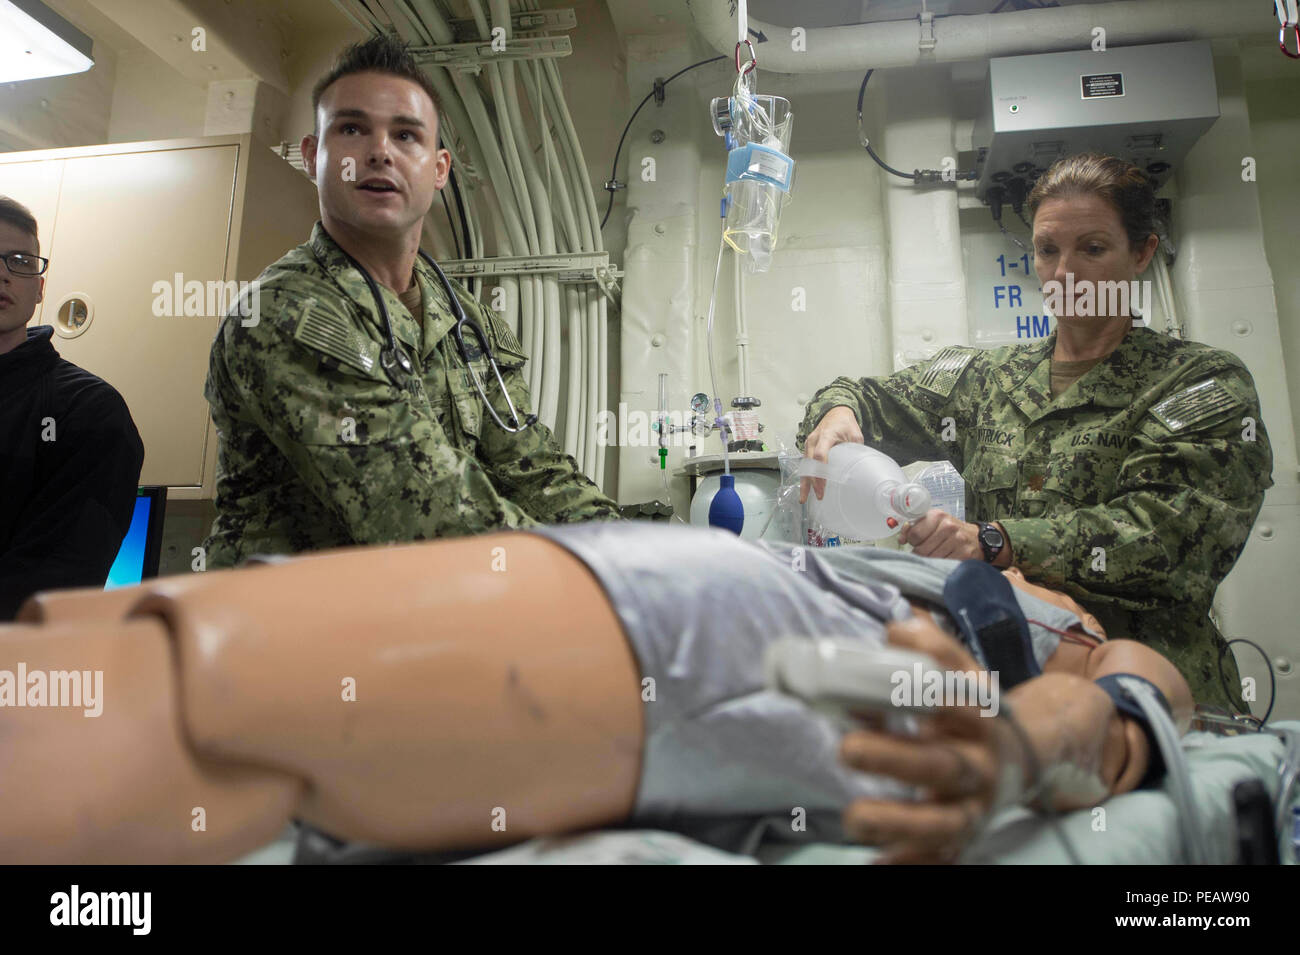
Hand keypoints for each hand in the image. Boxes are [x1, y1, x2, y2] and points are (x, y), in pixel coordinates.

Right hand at [800, 406, 863, 502]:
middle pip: (809, 463)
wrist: (835, 412)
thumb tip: (858, 468)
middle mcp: (813, 440)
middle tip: (818, 496)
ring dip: (805, 482)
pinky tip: (806, 489)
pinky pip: (805, 464)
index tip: (824, 485)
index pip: (820, 455)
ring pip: (804, 465)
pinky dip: (805, 476)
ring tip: (804, 498)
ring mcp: (808, 443)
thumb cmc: (845, 423)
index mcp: (826, 435)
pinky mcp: (808, 447)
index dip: (821, 472)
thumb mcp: (855, 434)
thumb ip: (856, 449)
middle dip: (812, 481)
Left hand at [838, 617, 1020, 863]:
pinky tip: (877, 864)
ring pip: (942, 823)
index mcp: (981, 718)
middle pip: (942, 765)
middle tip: (846, 749)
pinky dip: (914, 863)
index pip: (957, 702)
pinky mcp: (963, 839)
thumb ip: (933, 651)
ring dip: (898, 823)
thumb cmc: (971, 713)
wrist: (1024, 759)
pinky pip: (942, 857)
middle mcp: (981, 765)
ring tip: (854, 818)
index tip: (875, 681)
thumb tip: (894, 631)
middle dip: (894, 759)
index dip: (921, 691)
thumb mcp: (963, 675)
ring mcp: (974, 808)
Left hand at [897, 509, 982, 560]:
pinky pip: (943, 564)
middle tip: (926, 551)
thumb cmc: (951, 531)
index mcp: (937, 516)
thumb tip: (901, 539)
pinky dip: (941, 565)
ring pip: (931, 558)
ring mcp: (958, 540)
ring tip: (936, 555)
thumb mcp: (933, 522)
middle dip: (920, 553)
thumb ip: (914, 528)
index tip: (916, 542)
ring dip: (930, 560)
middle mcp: (948, 526)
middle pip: (921, 549)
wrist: (977, 538)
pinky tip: (944, 559)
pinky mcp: (964, 554)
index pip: (914, 535)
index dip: (912, 542)